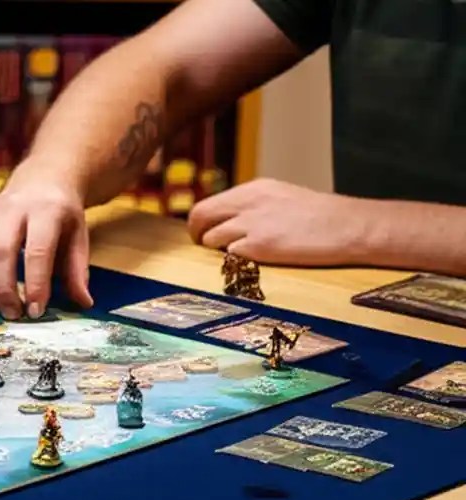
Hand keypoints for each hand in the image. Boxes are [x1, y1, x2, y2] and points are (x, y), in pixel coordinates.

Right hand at [0, 181, 93, 320]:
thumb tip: (83, 302)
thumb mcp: (77, 237)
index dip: (36, 284)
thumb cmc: (59, 214)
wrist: (40, 180)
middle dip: (2, 288)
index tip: (36, 311)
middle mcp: (12, 209)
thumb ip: (77, 271)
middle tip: (10, 315)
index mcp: (45, 211)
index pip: (37, 250)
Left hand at [189, 179, 370, 265]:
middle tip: (203, 247)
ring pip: (210, 238)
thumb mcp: (282, 197)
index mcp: (254, 189)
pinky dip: (233, 261)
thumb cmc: (321, 216)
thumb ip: (254, 205)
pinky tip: (251, 262)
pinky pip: (229, 255)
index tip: (207, 232)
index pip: (210, 202)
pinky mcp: (260, 246)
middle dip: (196, 234)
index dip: (205, 221)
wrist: (350, 226)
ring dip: (216, 250)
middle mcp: (248, 202)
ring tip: (234, 255)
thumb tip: (230, 220)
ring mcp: (252, 224)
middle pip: (199, 216)